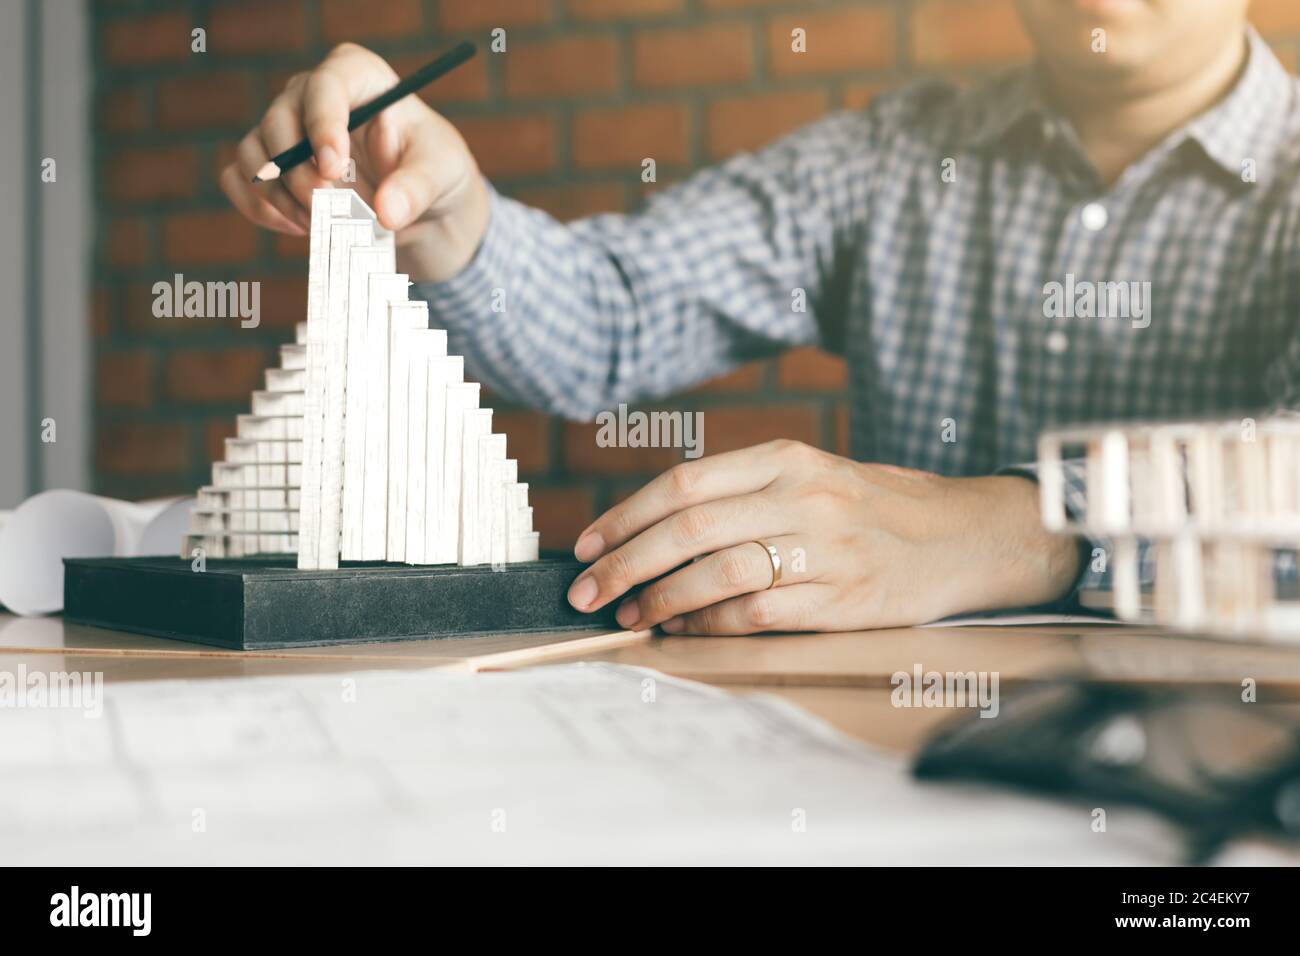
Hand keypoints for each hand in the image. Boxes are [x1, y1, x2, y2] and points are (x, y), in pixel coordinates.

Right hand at [219, 42, 487, 280]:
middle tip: (328, 208)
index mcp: (358, 77)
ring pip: (253, 154)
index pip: (325, 84)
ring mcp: (286, 129)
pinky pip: (238, 180)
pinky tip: (300, 228)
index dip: (322, 124)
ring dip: (278, 197)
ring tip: (319, 224)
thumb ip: (417, 188)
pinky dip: (260, 209)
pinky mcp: (271, 165)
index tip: (333, 168)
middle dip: (299, 173)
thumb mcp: (442, 173)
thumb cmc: (433, 169)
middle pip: (279, 122)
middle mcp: (312, 95)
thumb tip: (387, 212)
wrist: (422, 203)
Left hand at [567, 440, 1080, 634]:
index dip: (625, 517)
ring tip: (627, 614)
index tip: (586, 544)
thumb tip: (652, 529)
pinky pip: (758, 615)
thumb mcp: (814, 474)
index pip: (685, 485)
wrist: (968, 535)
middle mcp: (805, 497)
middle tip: (586, 591)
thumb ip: (743, 493)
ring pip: (717, 574)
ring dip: (660, 599)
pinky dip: (709, 627)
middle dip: (624, 563)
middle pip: (689, 530)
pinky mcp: (844, 601)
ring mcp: (827, 550)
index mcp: (789, 459)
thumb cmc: (875, 506)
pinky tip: (682, 631)